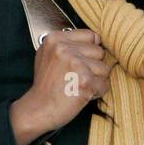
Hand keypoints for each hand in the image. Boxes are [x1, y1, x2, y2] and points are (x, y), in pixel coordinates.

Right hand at [10, 29, 111, 144]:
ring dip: (96, 80)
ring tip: (80, 86)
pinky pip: (104, 84)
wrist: (39, 108)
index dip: (90, 51)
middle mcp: (65, 48)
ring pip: (105, 68)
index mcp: (56, 39)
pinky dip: (97, 92)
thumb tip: (96, 38)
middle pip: (100, 52)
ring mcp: (75, 63)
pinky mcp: (85, 80)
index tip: (82, 62)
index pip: (91, 36)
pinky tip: (82, 94)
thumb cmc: (46, 85)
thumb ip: (68, 44)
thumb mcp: (48, 55)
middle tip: (78, 77)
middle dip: (94, 66)